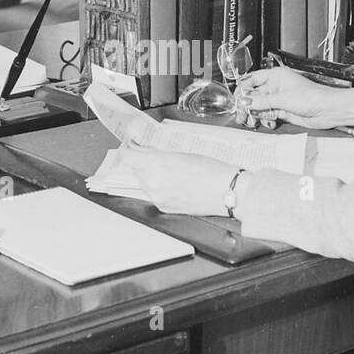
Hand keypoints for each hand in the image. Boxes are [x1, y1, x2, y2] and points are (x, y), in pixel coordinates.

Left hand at [113, 148, 237, 215]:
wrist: (226, 191)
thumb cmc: (211, 170)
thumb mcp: (182, 153)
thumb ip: (159, 154)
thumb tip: (146, 152)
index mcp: (155, 164)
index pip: (127, 156)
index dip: (127, 149)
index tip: (130, 146)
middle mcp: (152, 182)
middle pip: (135, 169)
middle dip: (141, 162)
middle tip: (152, 155)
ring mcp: (157, 197)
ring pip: (143, 183)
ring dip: (150, 175)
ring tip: (169, 171)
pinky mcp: (164, 207)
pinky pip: (153, 195)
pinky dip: (159, 188)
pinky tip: (174, 183)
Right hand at [233, 67, 353, 130]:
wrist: (328, 110)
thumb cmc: (312, 97)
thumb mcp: (283, 98)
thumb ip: (262, 101)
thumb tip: (245, 102)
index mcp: (276, 76)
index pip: (252, 79)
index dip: (242, 89)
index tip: (236, 100)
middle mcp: (276, 86)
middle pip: (253, 95)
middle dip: (247, 106)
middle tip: (242, 115)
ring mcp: (279, 99)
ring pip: (259, 107)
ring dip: (255, 115)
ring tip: (253, 122)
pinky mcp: (283, 110)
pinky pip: (267, 115)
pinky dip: (265, 120)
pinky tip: (269, 123)